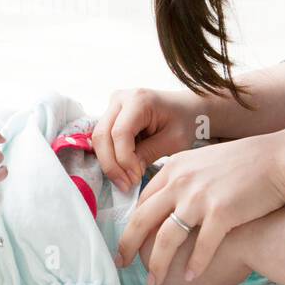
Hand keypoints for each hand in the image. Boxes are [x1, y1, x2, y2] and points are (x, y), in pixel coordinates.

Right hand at [92, 88, 208, 192]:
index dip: (123, 160)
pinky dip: (110, 157)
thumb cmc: (185, 121)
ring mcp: (112, 106)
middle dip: (111, 165)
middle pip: (101, 135)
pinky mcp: (111, 116)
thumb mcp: (174, 141)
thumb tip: (128, 172)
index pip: (120, 133)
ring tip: (125, 181)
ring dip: (109, 163)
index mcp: (138, 100)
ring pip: (97, 139)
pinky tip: (123, 171)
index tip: (135, 179)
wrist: (187, 108)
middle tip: (126, 185)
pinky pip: (103, 139)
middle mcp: (120, 99)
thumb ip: (149, 153)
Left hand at [114, 133, 284, 284]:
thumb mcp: (203, 160)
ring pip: (166, 239)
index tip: (127, 239)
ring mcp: (199, 198)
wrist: (277, 159)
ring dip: (157, 264)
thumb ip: (183, 178)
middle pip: (143, 220)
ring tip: (154, 281)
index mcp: (174, 168)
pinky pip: (201, 247)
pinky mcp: (221, 213)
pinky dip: (195, 265)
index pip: (143, 200)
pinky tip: (191, 277)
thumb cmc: (245, 162)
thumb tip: (168, 199)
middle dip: (128, 245)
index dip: (131, 223)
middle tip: (122, 263)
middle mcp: (181, 182)